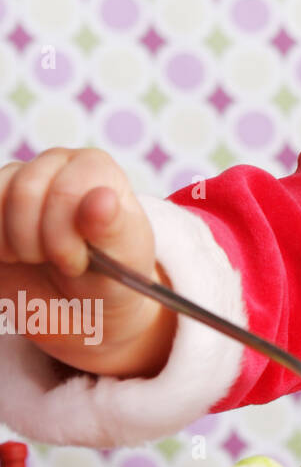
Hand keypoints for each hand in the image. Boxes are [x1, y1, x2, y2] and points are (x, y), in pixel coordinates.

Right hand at [0, 148, 174, 373]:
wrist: (83, 302)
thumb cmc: (111, 273)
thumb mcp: (123, 255)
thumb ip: (112, 226)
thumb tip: (102, 198)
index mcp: (94, 167)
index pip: (66, 192)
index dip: (64, 238)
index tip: (79, 262)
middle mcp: (54, 164)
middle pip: (24, 193)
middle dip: (37, 243)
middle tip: (57, 262)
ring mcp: (18, 179)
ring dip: (11, 245)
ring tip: (37, 257)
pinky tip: (14, 255)